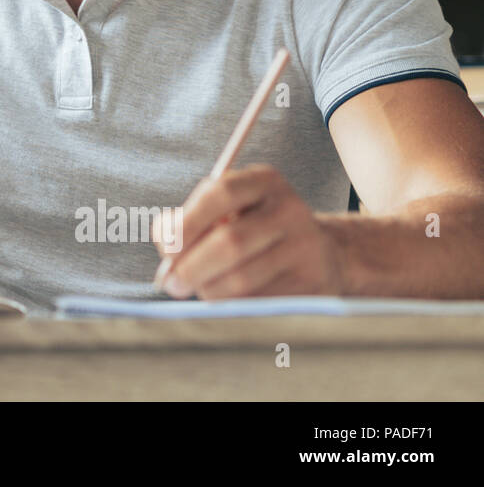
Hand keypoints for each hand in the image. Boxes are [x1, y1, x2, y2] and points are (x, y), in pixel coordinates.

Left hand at [151, 163, 345, 298]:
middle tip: (171, 284)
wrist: (320, 253)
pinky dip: (234, 305)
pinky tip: (232, 297)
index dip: (187, 223)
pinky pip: (258, 302)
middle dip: (190, 268)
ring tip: (202, 287)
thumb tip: (166, 245)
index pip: (220, 193)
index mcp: (264, 181)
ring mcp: (306, 247)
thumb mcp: (225, 210)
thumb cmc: (252, 229)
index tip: (167, 251)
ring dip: (209, 289)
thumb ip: (187, 220)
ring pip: (241, 279)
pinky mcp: (313, 283)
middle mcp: (289, 209)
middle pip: (229, 243)